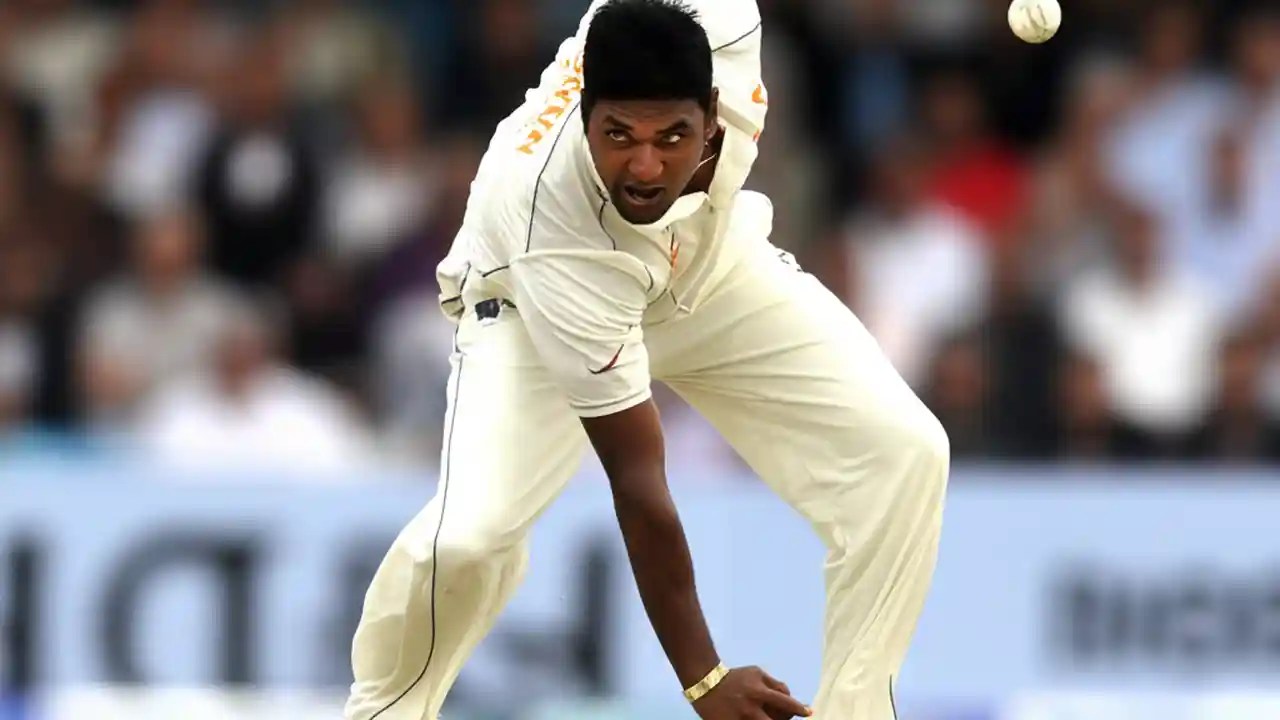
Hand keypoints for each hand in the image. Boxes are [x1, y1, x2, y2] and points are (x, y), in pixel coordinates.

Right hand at [692, 666, 811, 719]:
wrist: (705, 682)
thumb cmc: (735, 677)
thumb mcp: (756, 673)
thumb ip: (773, 683)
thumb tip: (788, 695)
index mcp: (759, 692)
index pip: (785, 702)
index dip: (799, 709)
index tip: (808, 713)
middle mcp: (751, 708)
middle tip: (785, 718)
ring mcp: (740, 719)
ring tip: (767, 717)